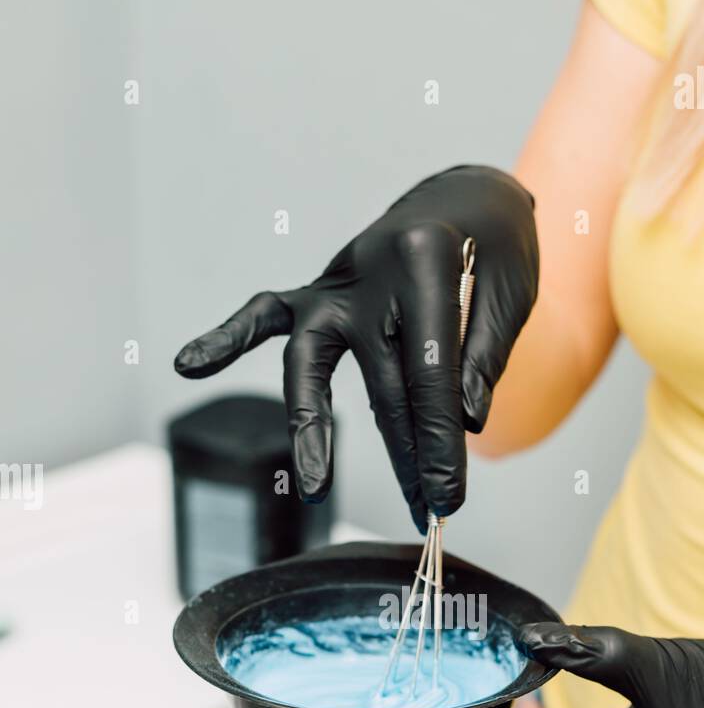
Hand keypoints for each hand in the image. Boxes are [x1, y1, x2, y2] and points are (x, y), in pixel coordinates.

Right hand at [174, 165, 538, 531]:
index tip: (449, 496)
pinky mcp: (317, 292)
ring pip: (313, 366)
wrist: (468, 197)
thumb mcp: (509, 295)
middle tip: (428, 511)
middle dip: (408, 456)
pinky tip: (190, 363)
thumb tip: (461, 422)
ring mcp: (336, 282)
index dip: (440, 442)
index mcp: (425, 262)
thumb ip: (483, 357)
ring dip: (314, 432)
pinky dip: (225, 338)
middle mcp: (370, 271)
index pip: (428, 372)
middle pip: (382, 384)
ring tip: (315, 485)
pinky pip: (265, 315)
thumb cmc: (495, 250)